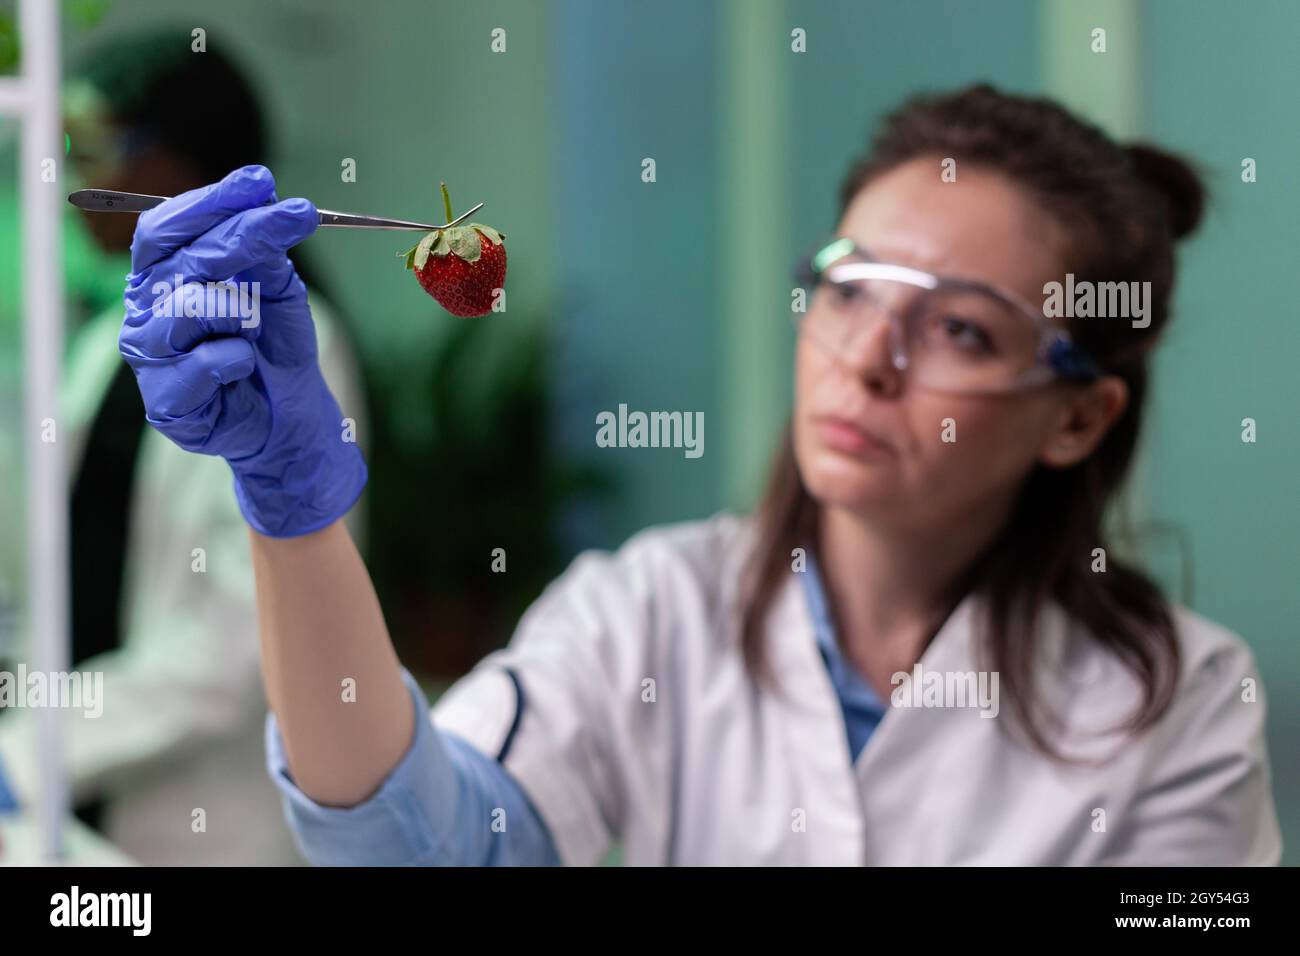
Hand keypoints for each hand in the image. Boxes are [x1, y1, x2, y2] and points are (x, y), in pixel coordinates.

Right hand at [119, 165, 365, 536]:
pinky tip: (246, 362)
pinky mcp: (165, 402)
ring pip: (185, 309)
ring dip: (237, 306)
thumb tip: (262, 201)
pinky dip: (233, 359)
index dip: (210, 201)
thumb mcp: (275, 289)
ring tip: (258, 316)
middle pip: (181, 259)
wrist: (288, 417)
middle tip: (296, 215)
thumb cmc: (273, 346)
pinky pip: (200, 365)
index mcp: (162, 276)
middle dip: (242, 233)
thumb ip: (262, 251)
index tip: (260, 181)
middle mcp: (146, 310)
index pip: (166, 227)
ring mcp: (150, 357)